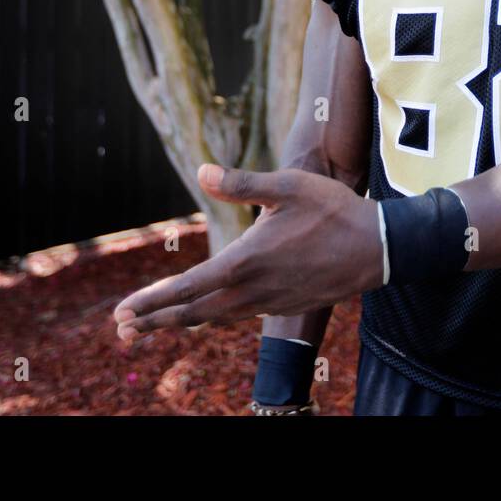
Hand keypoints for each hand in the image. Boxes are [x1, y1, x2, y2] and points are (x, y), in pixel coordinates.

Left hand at [113, 165, 383, 339]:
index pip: (188, 287)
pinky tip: (206, 312)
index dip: (152, 301)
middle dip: (155, 322)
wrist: (378, 248)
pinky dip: (213, 317)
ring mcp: (269, 302)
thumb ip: (242, 183)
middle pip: (194, 314)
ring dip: (180, 323)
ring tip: (151, 326)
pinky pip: (239, 315)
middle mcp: (253, 290)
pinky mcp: (284, 306)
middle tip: (122, 331)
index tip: (123, 311)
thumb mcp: (288, 186)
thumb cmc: (333, 210)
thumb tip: (202, 170)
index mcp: (246, 261)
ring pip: (215, 318)